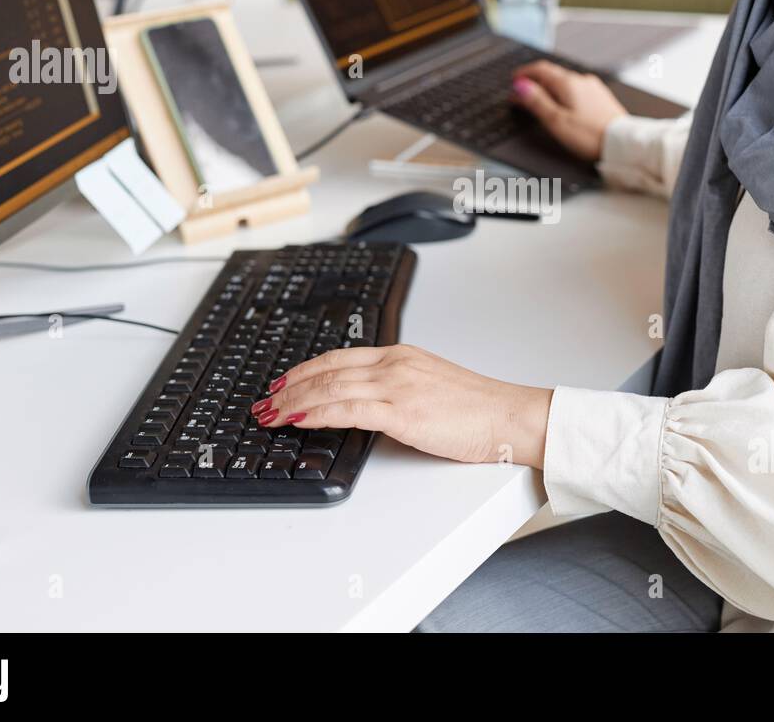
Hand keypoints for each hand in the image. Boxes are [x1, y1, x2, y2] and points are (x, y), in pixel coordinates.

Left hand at [251, 345, 552, 467]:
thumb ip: (398, 391)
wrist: (509, 416)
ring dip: (293, 401)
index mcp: (401, 356)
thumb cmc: (478, 409)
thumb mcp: (431, 388)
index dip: (305, 370)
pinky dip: (318, 412)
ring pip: (330, 386)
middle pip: (327, 370)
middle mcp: (395, 365)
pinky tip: (299, 418)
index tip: (282, 382)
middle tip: (264, 402)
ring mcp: (397, 385)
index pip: (340, 357)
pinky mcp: (402, 410)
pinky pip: (348, 408)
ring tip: (270, 414)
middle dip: (288, 387)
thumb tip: (368, 408)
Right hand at [510, 60, 627, 161]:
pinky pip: (577, 89)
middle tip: (523, 93)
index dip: (524, 73)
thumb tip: (520, 86)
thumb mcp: (556, 121)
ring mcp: (593, 88)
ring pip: (565, 81)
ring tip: (540, 100)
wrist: (622, 143)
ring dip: (549, 87)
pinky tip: (563, 104)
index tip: (514, 80)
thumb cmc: (590, 136)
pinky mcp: (601, 98)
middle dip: (535, 81)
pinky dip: (564, 93)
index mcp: (568, 83)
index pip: (541, 69)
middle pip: (553, 74)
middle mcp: (581, 80)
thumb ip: (537, 102)